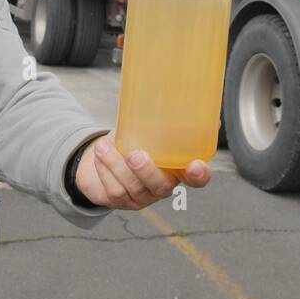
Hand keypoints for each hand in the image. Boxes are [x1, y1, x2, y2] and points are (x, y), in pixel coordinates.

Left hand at [74, 130, 211, 209]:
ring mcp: (142, 197)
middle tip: (134, 155)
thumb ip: (160, 118)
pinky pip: (113, 190)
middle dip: (147, 172)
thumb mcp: (147, 128)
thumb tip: (177, 96)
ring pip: (132, 187)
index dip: (200, 175)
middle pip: (161, 186)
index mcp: (177, 169)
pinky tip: (99, 155)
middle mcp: (162, 186)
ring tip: (102, 146)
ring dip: (115, 165)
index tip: (195, 165)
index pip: (197, 178)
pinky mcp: (121, 202)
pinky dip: (104, 170)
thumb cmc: (134, 139)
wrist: (105, 157)